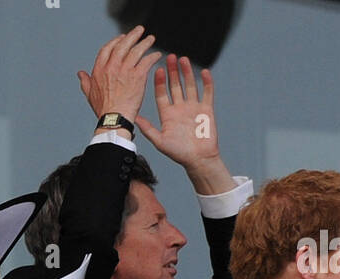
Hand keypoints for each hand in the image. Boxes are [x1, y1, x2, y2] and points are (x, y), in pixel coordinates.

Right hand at [77, 28, 160, 130]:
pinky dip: (153, 56)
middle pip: (123, 44)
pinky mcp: (137, 76)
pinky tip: (157, 55)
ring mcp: (125, 70)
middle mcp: (112, 67)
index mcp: (99, 70)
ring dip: (145, 42)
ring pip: (136, 50)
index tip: (122, 38)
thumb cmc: (103, 110)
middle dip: (132, 35)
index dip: (116, 41)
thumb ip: (85, 81)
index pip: (107, 48)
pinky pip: (147, 61)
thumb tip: (80, 74)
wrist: (114, 119)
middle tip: (139, 31)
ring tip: (150, 39)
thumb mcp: (90, 94)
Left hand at [135, 56, 233, 193]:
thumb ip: (148, 128)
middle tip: (169, 57)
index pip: (161, 93)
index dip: (159, 81)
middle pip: (175, 85)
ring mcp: (193, 107)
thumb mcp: (160, 141)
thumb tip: (133, 118)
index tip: (156, 69)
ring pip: (190, 85)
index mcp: (167, 114)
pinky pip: (207, 93)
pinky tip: (204, 72)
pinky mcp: (207, 109)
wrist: (198, 159)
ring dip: (186, 73)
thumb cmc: (178, 153)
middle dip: (172, 72)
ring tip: (183, 59)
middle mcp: (179, 108)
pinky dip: (206, 82)